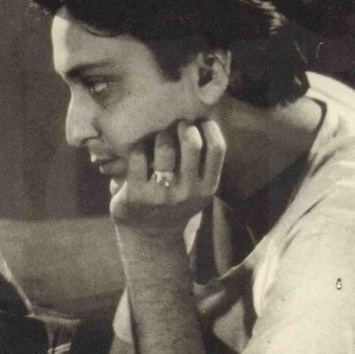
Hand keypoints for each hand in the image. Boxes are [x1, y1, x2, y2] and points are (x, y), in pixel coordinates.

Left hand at [110, 119, 224, 232]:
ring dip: (161, 134)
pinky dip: (139, 146)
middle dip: (184, 126)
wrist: (150, 235)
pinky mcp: (137, 194)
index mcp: (207, 188)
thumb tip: (203, 118)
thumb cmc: (175, 201)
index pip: (217, 149)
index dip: (210, 128)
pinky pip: (138, 155)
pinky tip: (140, 149)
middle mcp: (187, 192)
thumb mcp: (197, 190)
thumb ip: (203, 164)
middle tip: (178, 124)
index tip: (201, 122)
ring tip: (159, 136)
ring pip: (165, 147)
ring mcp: (162, 194)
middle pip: (192, 143)